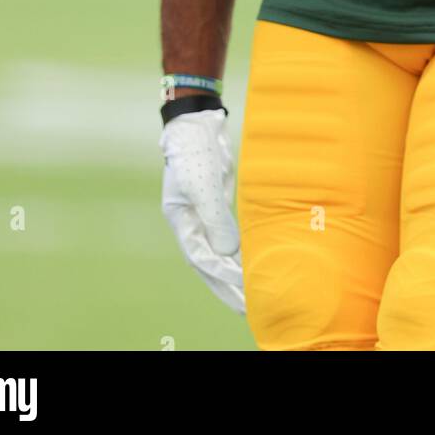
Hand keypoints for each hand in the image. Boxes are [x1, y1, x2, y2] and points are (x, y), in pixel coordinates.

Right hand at [159, 108, 244, 312]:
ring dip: (234, 273)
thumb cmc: (195, 152)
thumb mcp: (202, 185)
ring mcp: (203, 215)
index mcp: (181, 220)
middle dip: (226, 287)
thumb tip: (228, 251)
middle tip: (247, 309)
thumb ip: (214, 219)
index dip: (221, 274)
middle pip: (209, 263)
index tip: (241, 287)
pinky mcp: (217, 206)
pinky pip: (229, 236)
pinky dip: (239, 251)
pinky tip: (253, 263)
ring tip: (252, 296)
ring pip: (219, 252)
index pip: (201, 257)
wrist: (197, 125)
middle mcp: (191, 223)